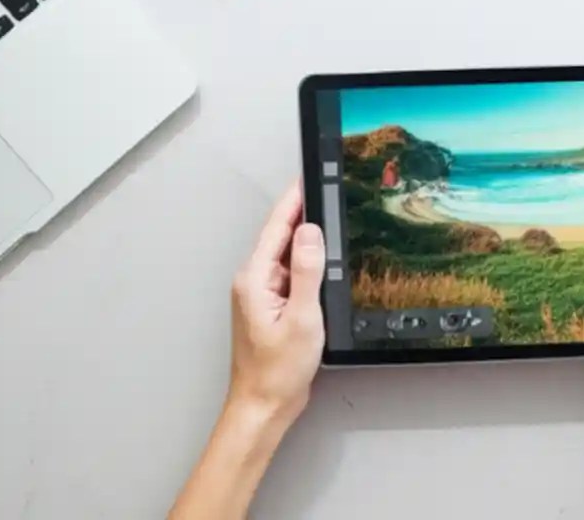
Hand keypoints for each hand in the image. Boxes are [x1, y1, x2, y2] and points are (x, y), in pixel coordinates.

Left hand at [227, 182, 326, 427]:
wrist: (264, 405)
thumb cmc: (276, 371)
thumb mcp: (301, 317)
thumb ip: (306, 271)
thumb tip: (309, 232)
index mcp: (254, 279)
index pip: (276, 227)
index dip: (294, 200)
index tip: (307, 178)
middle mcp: (253, 282)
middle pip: (280, 237)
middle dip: (303, 214)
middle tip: (327, 193)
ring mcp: (260, 295)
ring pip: (286, 257)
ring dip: (306, 242)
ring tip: (330, 223)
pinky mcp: (271, 307)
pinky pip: (289, 275)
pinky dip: (306, 266)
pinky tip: (323, 266)